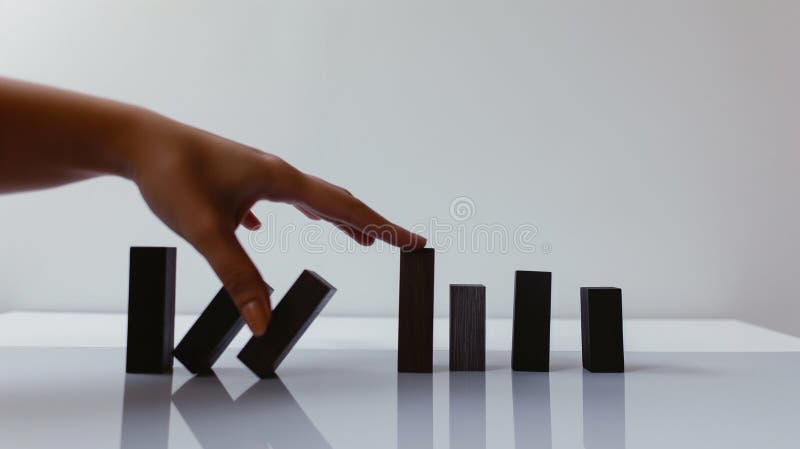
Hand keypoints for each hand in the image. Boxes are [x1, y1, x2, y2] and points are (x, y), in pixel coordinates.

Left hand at [128, 115, 426, 334]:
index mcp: (280, 180)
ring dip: (335, 218)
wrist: (136, 141)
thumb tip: (262, 321)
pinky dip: (288, 212)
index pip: (344, 207)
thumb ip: (238, 277)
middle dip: (369, 223)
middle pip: (334, 200)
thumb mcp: (207, 232)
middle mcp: (275, 173)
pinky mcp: (234, 177)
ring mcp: (255, 173)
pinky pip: (273, 197)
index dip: (382, 226)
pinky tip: (262, 224)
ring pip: (307, 198)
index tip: (414, 240)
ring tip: (357, 236)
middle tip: (397, 241)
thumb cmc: (171, 175)